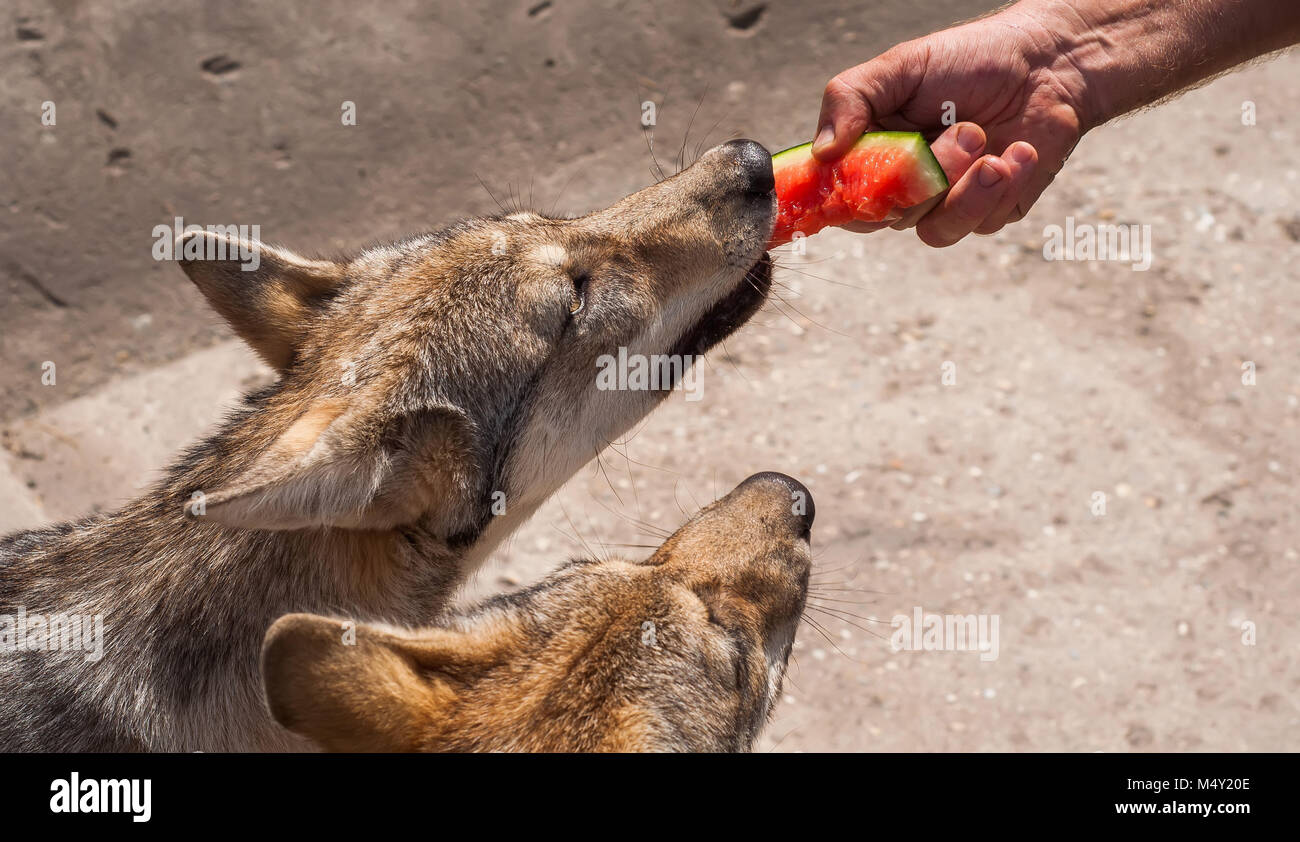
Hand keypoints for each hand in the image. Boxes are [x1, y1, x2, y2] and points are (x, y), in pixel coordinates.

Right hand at [813, 7, 1089, 245]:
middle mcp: (903, 185)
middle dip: (929, 178)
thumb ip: (850, 98)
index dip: (847, 195)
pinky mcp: (988, 213)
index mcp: (873, 152)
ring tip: (997, 147)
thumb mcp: (902, 66)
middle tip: (968, 131)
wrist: (1052, 64)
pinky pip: (980, 224)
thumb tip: (820, 151)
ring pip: (934, 231)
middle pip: (889, 216)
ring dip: (968, 190)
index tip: (869, 178)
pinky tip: (1022, 152)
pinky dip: (1003, 188)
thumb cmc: (973, 59)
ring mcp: (945, 203)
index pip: (841, 194)